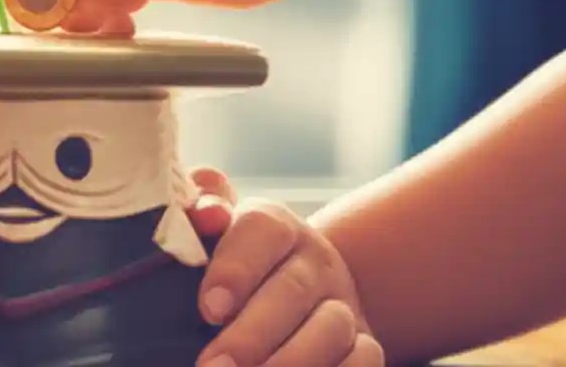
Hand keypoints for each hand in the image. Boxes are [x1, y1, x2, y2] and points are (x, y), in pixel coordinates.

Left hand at [196, 197, 382, 366]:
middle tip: (213, 366)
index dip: (236, 268)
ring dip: (289, 363)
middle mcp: (315, 260)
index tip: (210, 308)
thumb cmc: (233, 266)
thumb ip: (200, 214)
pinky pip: (365, 361)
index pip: (262, 229)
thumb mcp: (211, 236)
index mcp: (275, 226)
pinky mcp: (364, 342)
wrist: (287, 289)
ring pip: (331, 329)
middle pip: (292, 290)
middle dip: (251, 335)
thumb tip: (205, 214)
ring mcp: (344, 303)